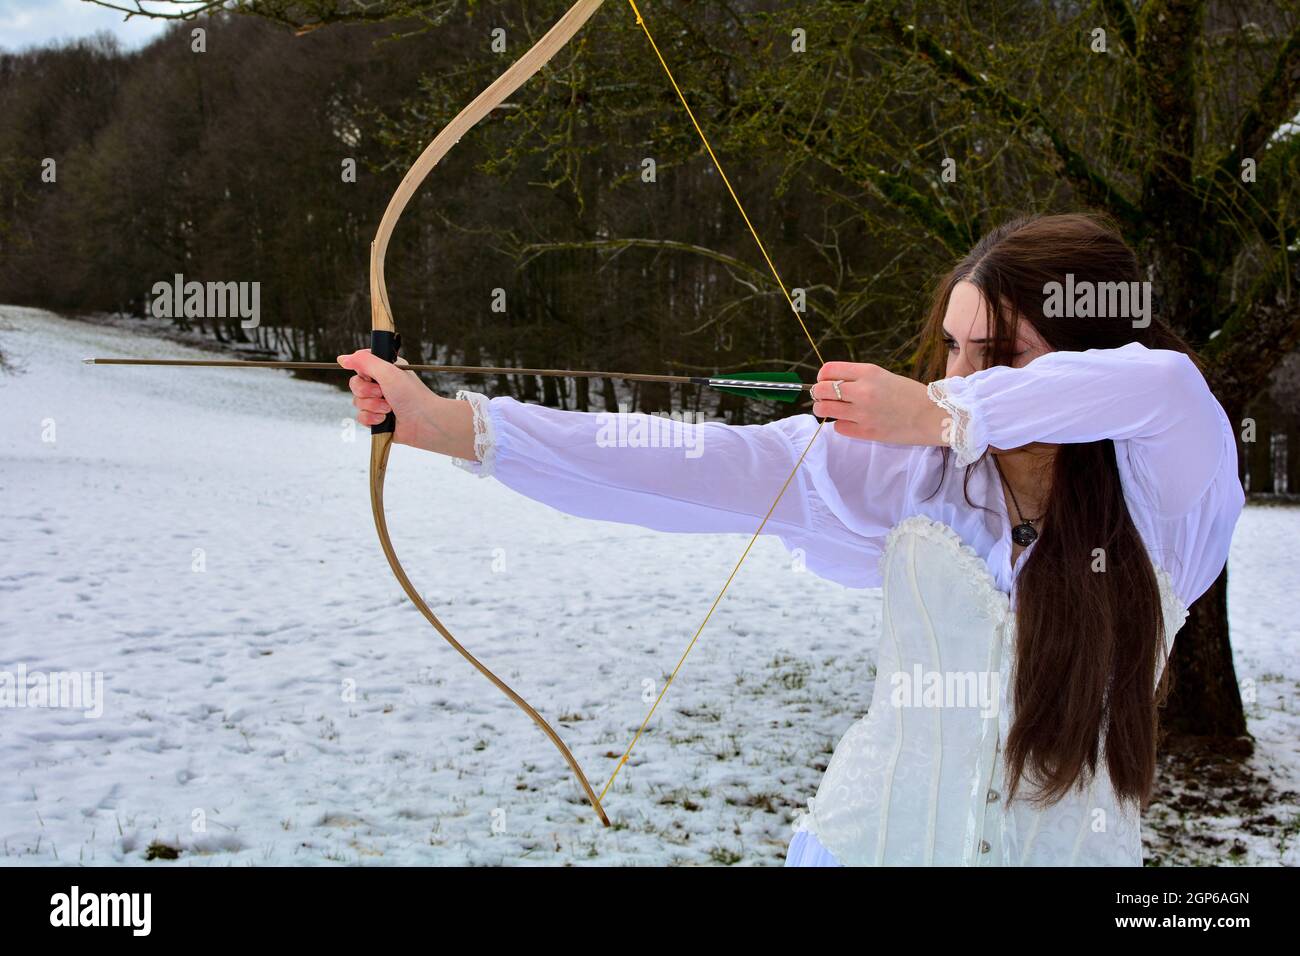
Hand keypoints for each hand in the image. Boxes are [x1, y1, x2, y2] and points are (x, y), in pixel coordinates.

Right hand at [337, 349, 475, 457]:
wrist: (425, 423)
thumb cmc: (412, 395)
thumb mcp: (388, 371)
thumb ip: (364, 361)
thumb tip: (342, 358)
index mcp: (386, 369)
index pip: (361, 365)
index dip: (362, 371)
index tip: (370, 375)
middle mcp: (382, 384)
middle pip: (355, 384)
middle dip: (367, 392)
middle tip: (383, 393)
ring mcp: (380, 402)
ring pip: (357, 402)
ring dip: (371, 406)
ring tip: (389, 409)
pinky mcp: (378, 419)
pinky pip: (361, 418)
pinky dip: (371, 419)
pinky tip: (384, 420)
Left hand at [810, 362, 948, 445]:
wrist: (932, 415)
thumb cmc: (909, 394)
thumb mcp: (883, 376)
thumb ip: (858, 378)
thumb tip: (830, 383)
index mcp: (868, 372)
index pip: (828, 370)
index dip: (821, 377)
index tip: (824, 382)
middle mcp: (863, 391)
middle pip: (821, 390)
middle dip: (817, 394)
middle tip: (823, 398)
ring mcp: (863, 413)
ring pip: (824, 409)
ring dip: (823, 410)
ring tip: (831, 410)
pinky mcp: (866, 432)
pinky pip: (838, 427)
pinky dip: (841, 425)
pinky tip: (851, 422)